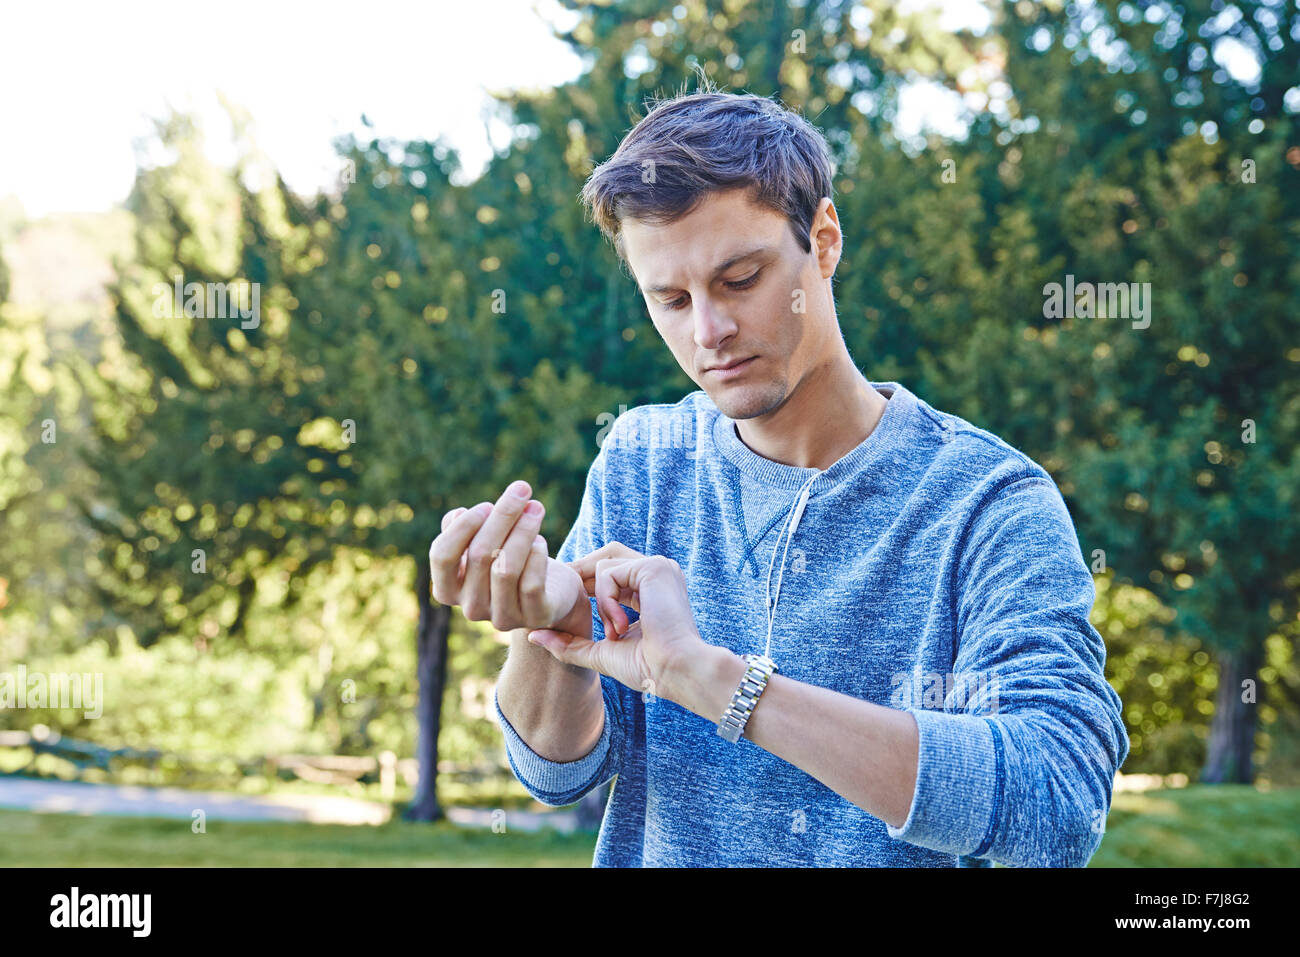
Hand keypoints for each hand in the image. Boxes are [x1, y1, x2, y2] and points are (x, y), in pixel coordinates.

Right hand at [428, 480, 588, 635]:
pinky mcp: (533, 618)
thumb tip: (459, 514)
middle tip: (522, 490)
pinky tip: (540, 541)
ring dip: (523, 531)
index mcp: (448, 589)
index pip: (442, 555)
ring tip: (536, 508)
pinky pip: (530, 584)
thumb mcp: (483, 542)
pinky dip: (536, 557)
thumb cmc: (508, 559)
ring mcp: (501, 618)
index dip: (463, 527)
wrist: (551, 591)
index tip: (487, 504)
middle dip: (503, 516)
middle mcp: (471, 608)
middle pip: (479, 554)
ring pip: (505, 569)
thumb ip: (463, 528)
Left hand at [527, 545, 705, 701]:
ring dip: (599, 599)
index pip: (612, 572)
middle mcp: (656, 573)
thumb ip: (569, 642)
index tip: (571, 605)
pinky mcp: (654, 567)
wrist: (675, 672)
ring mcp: (658, 567)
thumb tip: (532, 635)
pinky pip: (610, 572)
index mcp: (651, 589)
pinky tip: (620, 626)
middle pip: (608, 555)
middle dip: (583, 576)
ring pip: (604, 564)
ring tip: (612, 631)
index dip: (587, 585)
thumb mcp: (601, 652)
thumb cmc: (647, 668)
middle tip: (569, 601)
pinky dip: (607, 600)